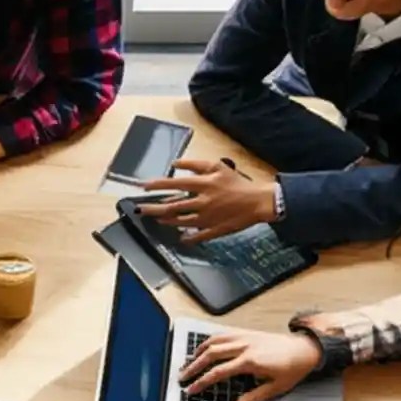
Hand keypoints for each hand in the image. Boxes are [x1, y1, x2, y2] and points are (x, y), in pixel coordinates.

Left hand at [138, 158, 277, 242]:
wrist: (259, 201)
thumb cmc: (238, 182)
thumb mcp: (218, 166)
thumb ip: (195, 164)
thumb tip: (175, 162)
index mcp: (204, 185)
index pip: (175, 184)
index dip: (158, 185)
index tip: (144, 186)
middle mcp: (203, 202)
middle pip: (173, 206)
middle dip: (154, 207)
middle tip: (141, 209)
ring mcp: (207, 217)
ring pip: (181, 221)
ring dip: (166, 220)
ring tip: (157, 218)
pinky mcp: (214, 229)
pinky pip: (197, 236)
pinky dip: (187, 237)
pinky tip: (180, 238)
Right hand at [179, 330, 321, 400]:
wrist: (305, 350)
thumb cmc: (293, 369)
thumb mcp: (275, 388)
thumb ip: (254, 398)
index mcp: (250, 362)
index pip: (218, 372)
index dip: (202, 382)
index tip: (191, 389)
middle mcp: (244, 347)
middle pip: (209, 354)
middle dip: (193, 366)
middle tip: (182, 376)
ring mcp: (244, 337)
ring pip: (213, 342)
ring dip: (198, 352)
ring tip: (189, 363)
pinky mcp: (246, 333)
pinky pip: (222, 334)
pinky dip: (209, 340)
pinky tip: (204, 348)